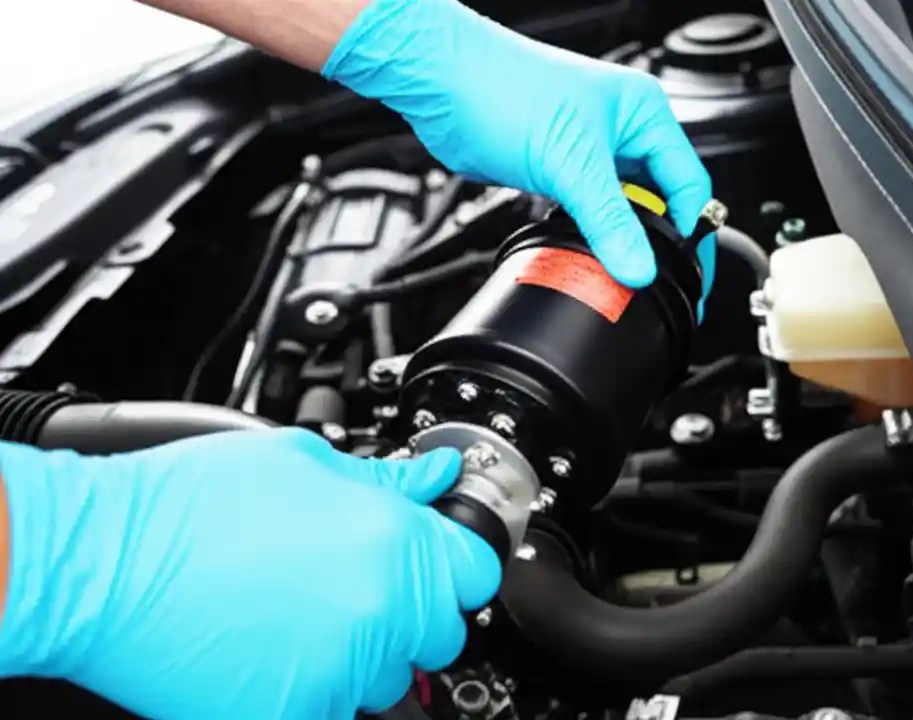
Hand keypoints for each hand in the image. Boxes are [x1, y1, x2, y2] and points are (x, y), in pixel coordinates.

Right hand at [0, 429, 498, 718]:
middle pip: (438, 633)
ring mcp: (342, 670)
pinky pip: (332, 710)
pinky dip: (310, 691)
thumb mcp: (301, 463)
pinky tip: (271, 655)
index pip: (474, 573)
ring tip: (294, 618)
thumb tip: (433, 478)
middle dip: (407, 615)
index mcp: (394, 541)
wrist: (102, 565)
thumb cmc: (190, 506)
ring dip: (359, 656)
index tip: (431, 569)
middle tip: (348, 592)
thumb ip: (384, 481)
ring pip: (385, 680)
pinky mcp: (297, 713)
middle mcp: (381, 608)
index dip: (452, 567)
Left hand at [321, 0, 716, 313]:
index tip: (687, 269)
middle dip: (658, 238)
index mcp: (644, 114)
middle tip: (656, 276)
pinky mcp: (560, 168)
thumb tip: (639, 267)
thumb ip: (609, 222)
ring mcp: (590, 150)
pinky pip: (590, 210)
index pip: (688, 183)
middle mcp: (623, 130)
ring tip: (620, 267)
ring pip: (622, 207)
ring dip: (621, 236)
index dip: (692, 230)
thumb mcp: (571, 164)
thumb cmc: (504, 87)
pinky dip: (592, 233)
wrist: (443, 83)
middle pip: (658, 199)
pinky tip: (587, 250)